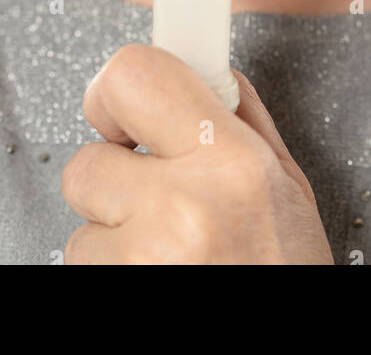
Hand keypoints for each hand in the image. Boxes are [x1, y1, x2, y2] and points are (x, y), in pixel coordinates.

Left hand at [61, 43, 333, 264]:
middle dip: (113, 179)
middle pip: (87, 161)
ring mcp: (139, 265)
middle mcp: (180, 211)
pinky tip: (159, 281)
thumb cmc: (286, 280)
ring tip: (171, 262)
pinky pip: (83, 272)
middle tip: (153, 201)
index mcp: (229, 164)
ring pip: (82, 229)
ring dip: (115, 243)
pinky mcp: (109, 300)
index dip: (117, 91)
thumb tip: (203, 71)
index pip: (133, 74)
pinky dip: (113, 276)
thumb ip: (243, 122)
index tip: (122, 106)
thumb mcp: (288, 192)